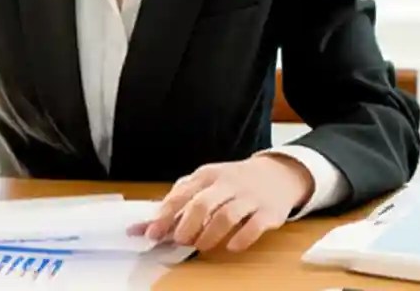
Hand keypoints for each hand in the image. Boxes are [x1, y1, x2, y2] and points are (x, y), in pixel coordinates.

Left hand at [131, 156, 313, 252]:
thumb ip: (177, 204)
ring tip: (201, 246)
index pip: (182, 194)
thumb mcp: (205, 185)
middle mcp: (227, 183)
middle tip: (179, 241)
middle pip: (202, 204)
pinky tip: (231, 246)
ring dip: (210, 234)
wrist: (277, 174)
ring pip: (226, 216)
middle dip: (187, 225)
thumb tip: (143, 228)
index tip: (152, 233)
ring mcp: (249, 196)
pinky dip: (241, 238)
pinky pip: (254, 226)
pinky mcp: (268, 211)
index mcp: (207, 175)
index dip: (165, 215)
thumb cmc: (232, 183)